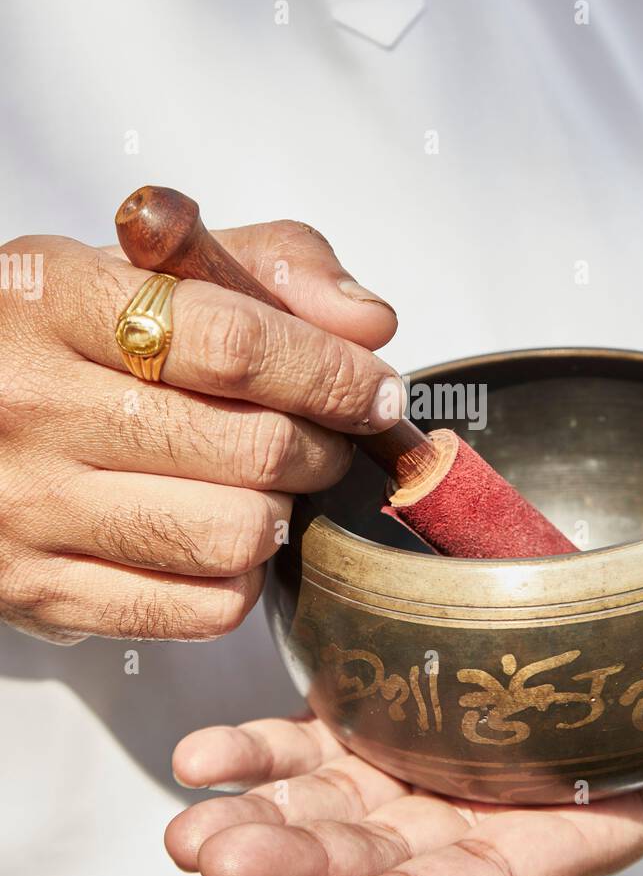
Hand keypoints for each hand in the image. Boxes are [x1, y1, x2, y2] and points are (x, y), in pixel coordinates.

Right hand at [0, 221, 398, 641]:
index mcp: (53, 301)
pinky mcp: (39, 591)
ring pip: (236, 535)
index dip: (332, 373)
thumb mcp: (138, 270)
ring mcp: (28, 508)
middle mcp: (30, 406)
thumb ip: (265, 267)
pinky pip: (201, 608)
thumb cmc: (55, 339)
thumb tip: (368, 322)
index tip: (374, 389)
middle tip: (325, 436)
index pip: (236, 345)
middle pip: (253, 447)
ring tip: (266, 484)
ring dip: (281, 512)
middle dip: (322, 445)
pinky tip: (221, 537)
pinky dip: (240, 577)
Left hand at [165, 654, 642, 875]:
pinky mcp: (390, 715)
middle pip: (383, 855)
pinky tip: (206, 757)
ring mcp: (426, 766)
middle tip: (223, 863)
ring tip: (193, 827)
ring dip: (262, 816)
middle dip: (304, 867)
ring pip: (334, 805)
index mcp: (563, 830)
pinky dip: (261, 748)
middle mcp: (481, 813)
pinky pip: (315, 740)